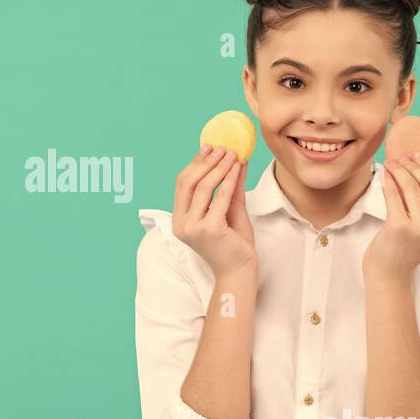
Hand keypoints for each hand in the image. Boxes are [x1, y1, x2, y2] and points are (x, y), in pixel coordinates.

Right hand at [172, 145, 256, 277]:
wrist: (239, 271)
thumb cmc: (233, 244)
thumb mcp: (229, 210)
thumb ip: (230, 186)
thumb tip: (236, 158)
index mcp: (180, 220)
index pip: (182, 184)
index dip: (195, 163)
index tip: (208, 147)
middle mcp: (182, 224)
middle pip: (189, 183)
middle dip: (206, 162)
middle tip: (221, 147)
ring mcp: (194, 227)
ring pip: (203, 188)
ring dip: (219, 167)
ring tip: (232, 154)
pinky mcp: (210, 229)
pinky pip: (220, 197)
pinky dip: (229, 180)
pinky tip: (237, 168)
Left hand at [363, 153, 419, 281]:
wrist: (388, 274)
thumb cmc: (402, 249)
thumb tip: (418, 170)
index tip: (417, 157)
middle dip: (415, 166)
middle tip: (401, 157)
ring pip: (412, 187)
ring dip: (399, 170)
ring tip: (390, 163)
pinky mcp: (400, 228)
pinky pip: (394, 196)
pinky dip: (388, 181)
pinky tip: (383, 175)